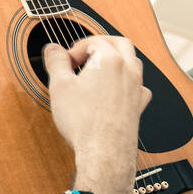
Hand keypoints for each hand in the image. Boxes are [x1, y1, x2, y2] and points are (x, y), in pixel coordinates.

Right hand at [42, 35, 151, 193]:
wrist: (104, 153)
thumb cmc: (84, 122)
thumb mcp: (59, 87)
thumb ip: (56, 62)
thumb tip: (52, 48)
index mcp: (110, 60)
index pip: (94, 41)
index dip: (76, 48)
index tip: (66, 62)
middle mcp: (128, 70)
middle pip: (120, 43)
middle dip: (101, 44)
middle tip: (84, 55)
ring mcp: (137, 88)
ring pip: (133, 61)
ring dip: (116, 60)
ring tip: (97, 71)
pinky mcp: (140, 105)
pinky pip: (139, 85)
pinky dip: (127, 81)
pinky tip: (115, 90)